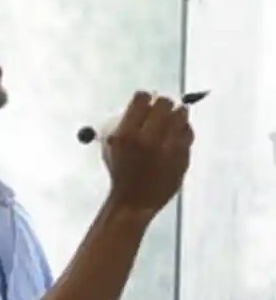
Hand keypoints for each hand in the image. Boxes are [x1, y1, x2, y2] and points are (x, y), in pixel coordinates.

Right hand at [103, 91, 194, 216]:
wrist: (134, 201)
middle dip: (162, 104)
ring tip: (170, 122)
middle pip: (164, 103)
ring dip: (176, 115)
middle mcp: (149, 138)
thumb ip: (126, 125)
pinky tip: (176, 136)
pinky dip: (183, 131)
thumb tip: (145, 105)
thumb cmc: (121, 174)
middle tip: (159, 111)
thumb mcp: (111, 147)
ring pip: (181, 114)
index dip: (144, 99)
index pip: (142, 99)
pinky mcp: (183, 155)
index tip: (145, 103)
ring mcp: (169, 147)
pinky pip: (188, 132)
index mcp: (127, 135)